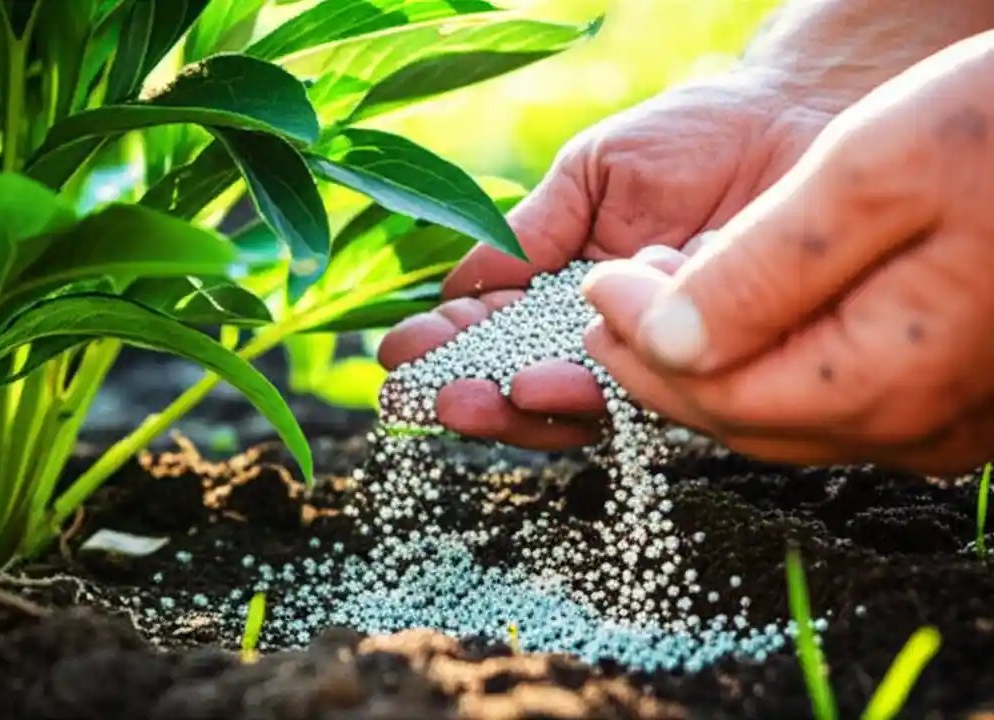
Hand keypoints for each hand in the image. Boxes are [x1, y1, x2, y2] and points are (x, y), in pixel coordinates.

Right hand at [377, 70, 838, 448]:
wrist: (803, 122)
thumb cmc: (696, 137)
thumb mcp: (592, 174)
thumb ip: (531, 233)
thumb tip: (456, 285)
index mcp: (562, 291)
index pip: (490, 333)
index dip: (443, 348)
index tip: (397, 356)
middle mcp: (602, 335)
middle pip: (521, 384)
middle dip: (468, 391)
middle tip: (425, 395)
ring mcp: (654, 359)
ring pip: (575, 404)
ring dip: (516, 405)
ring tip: (473, 396)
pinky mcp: (710, 372)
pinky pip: (646, 393)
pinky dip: (590, 390)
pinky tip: (546, 380)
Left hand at [581, 32, 993, 475]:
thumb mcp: (872, 174)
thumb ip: (758, 273)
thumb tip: (661, 342)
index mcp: (884, 381)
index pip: (712, 392)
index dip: (638, 342)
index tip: (598, 284)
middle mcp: (914, 427)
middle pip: (741, 418)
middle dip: (660, 363)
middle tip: (609, 306)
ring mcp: (943, 423)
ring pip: (784, 415)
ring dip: (711, 362)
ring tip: (665, 296)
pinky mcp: (959, 400)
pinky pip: (836, 401)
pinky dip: (772, 361)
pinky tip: (750, 308)